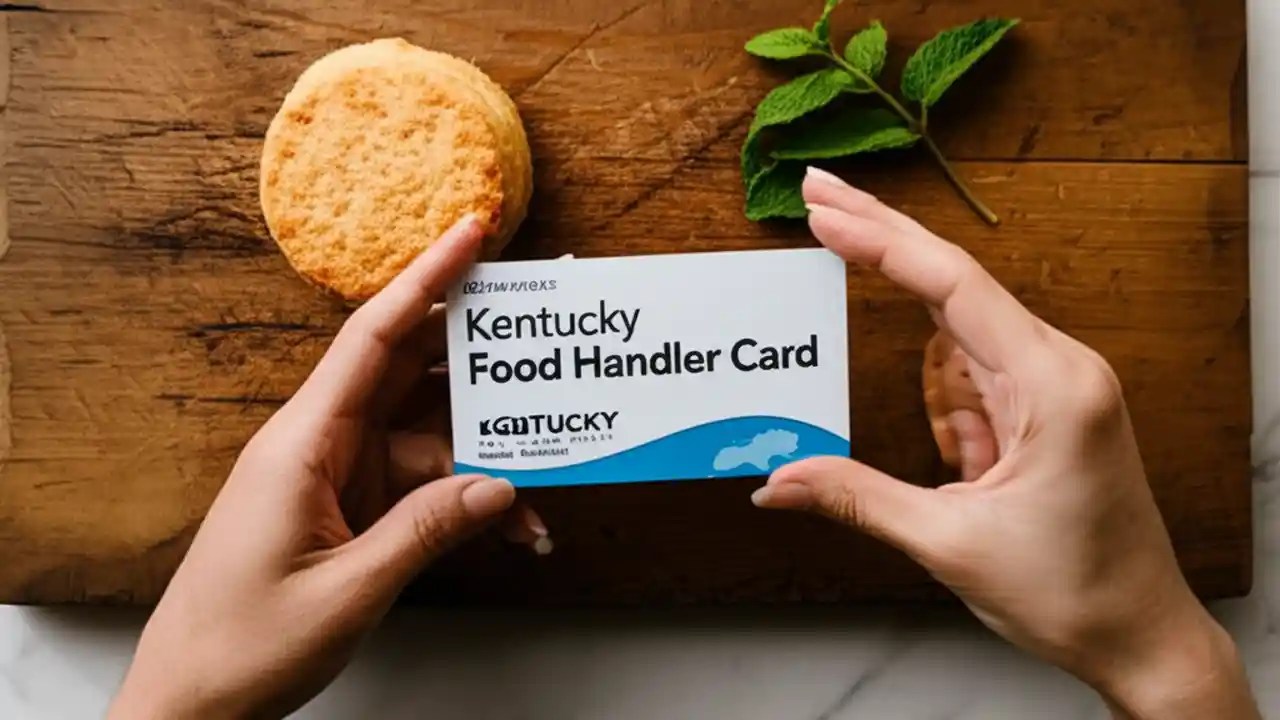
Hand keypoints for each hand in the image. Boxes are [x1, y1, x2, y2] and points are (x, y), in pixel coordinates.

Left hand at [109, 215, 545, 719]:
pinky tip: (511, 525)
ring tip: (549, 453)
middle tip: (538, 327)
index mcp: (303, 442)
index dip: (427, 277)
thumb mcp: (347, 590)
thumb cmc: (241, 645)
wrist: (193, 701)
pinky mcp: (352, 506)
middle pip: (411, 369)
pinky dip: (469, 500)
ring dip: (488, 444)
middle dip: (477, 346)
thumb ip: (427, 532)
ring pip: (431, 430)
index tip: (470, 232)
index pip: (374, 337)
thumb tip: (500, 486)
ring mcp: (340, 474)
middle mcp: (322, 444)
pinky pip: (426, 482)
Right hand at [753, 168, 1258, 719]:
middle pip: (955, 285)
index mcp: (1054, 387)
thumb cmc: (1075, 592)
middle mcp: (1062, 370)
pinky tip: (964, 474)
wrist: (1143, 638)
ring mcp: (1056, 387)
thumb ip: (856, 498)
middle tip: (820, 197)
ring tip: (958, 471)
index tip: (827, 211)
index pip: (954, 287)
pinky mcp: (1044, 412)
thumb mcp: (951, 544)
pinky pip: (974, 387)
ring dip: (932, 391)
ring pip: (962, 347)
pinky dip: (948, 414)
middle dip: (884, 242)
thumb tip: (775, 479)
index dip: (883, 242)